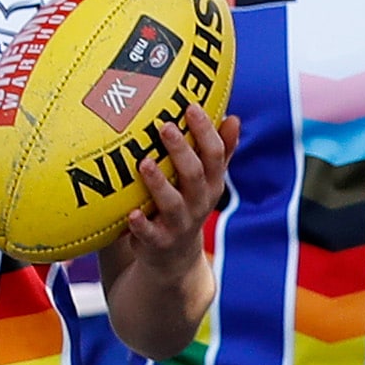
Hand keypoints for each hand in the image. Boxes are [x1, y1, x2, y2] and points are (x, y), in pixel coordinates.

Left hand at [123, 107, 238, 262]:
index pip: (215, 155)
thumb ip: (220, 151)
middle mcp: (200, 203)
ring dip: (159, 184)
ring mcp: (181, 224)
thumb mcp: (207, 181)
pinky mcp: (160, 243)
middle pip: (195, 175)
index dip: (205, 131)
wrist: (174, 258)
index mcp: (212, 183)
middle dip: (181, 150)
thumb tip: (233, 117)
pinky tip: (131, 213)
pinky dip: (141, 225)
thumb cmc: (187, 205)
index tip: (191, 107)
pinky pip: (150, 234)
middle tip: (165, 126)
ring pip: (173, 204)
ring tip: (144, 163)